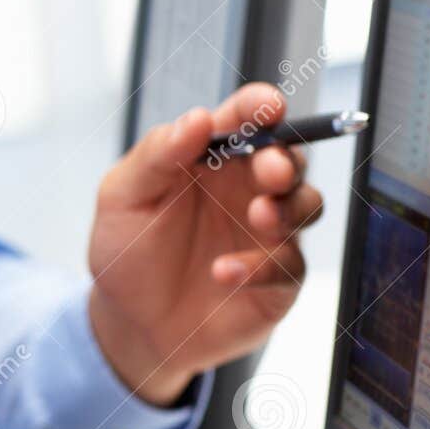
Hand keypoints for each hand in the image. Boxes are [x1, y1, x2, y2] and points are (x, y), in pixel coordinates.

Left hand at [87, 83, 323, 404]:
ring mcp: (266, 233)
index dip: (260, 106)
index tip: (268, 105)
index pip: (245, 119)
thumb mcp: (122, 197)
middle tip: (270, 171)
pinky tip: (223, 272)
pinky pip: (288, 265)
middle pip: (288, 158)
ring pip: (307, 205)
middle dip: (285, 160)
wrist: (129, 323)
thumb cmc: (127, 251)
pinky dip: (262, 267)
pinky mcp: (276, 278)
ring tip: (259, 216)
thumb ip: (156, 155)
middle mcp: (246, 189)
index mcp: (212, 157)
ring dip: (289, 207)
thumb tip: (197, 118)